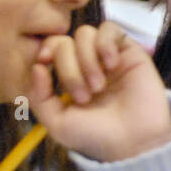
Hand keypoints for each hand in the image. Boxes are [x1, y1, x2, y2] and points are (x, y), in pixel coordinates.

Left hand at [30, 23, 170, 161]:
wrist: (134, 142)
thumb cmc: (97, 136)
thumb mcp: (58, 123)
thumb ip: (39, 96)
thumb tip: (37, 66)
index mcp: (70, 78)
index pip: (51, 49)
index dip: (46, 50)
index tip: (44, 62)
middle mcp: (88, 64)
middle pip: (65, 42)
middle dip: (69, 69)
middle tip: (85, 96)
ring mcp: (108, 56)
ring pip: (85, 33)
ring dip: (86, 59)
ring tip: (99, 86)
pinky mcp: (129, 51)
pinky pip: (110, 28)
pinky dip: (105, 43)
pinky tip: (111, 65)